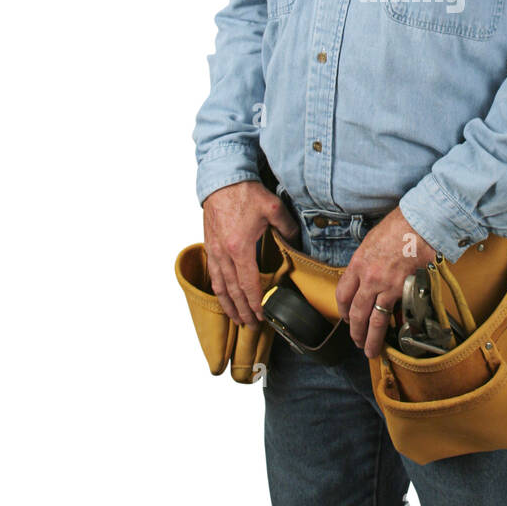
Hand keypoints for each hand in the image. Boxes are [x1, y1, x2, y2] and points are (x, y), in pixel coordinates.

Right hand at [203, 180, 299, 326]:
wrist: (221, 179)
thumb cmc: (245, 193)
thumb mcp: (273, 208)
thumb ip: (288, 228)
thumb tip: (296, 242)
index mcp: (240, 248)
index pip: (248, 284)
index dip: (255, 302)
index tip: (261, 315)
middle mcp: (224, 253)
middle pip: (233, 290)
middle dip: (242, 310)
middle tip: (251, 325)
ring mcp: (214, 251)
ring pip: (220, 285)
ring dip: (228, 304)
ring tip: (236, 318)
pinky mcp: (210, 246)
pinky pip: (213, 274)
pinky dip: (218, 289)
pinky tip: (223, 296)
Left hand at [335, 207, 436, 358]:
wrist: (421, 224)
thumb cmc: (399, 226)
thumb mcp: (371, 241)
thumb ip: (366, 261)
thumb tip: (366, 274)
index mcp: (358, 264)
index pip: (342, 294)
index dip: (342, 309)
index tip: (345, 316)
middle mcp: (369, 278)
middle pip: (356, 312)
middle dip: (355, 331)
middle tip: (356, 341)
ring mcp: (387, 286)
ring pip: (374, 320)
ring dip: (371, 338)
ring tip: (370, 350)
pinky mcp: (405, 290)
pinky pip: (396, 314)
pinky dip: (394, 326)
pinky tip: (394, 335)